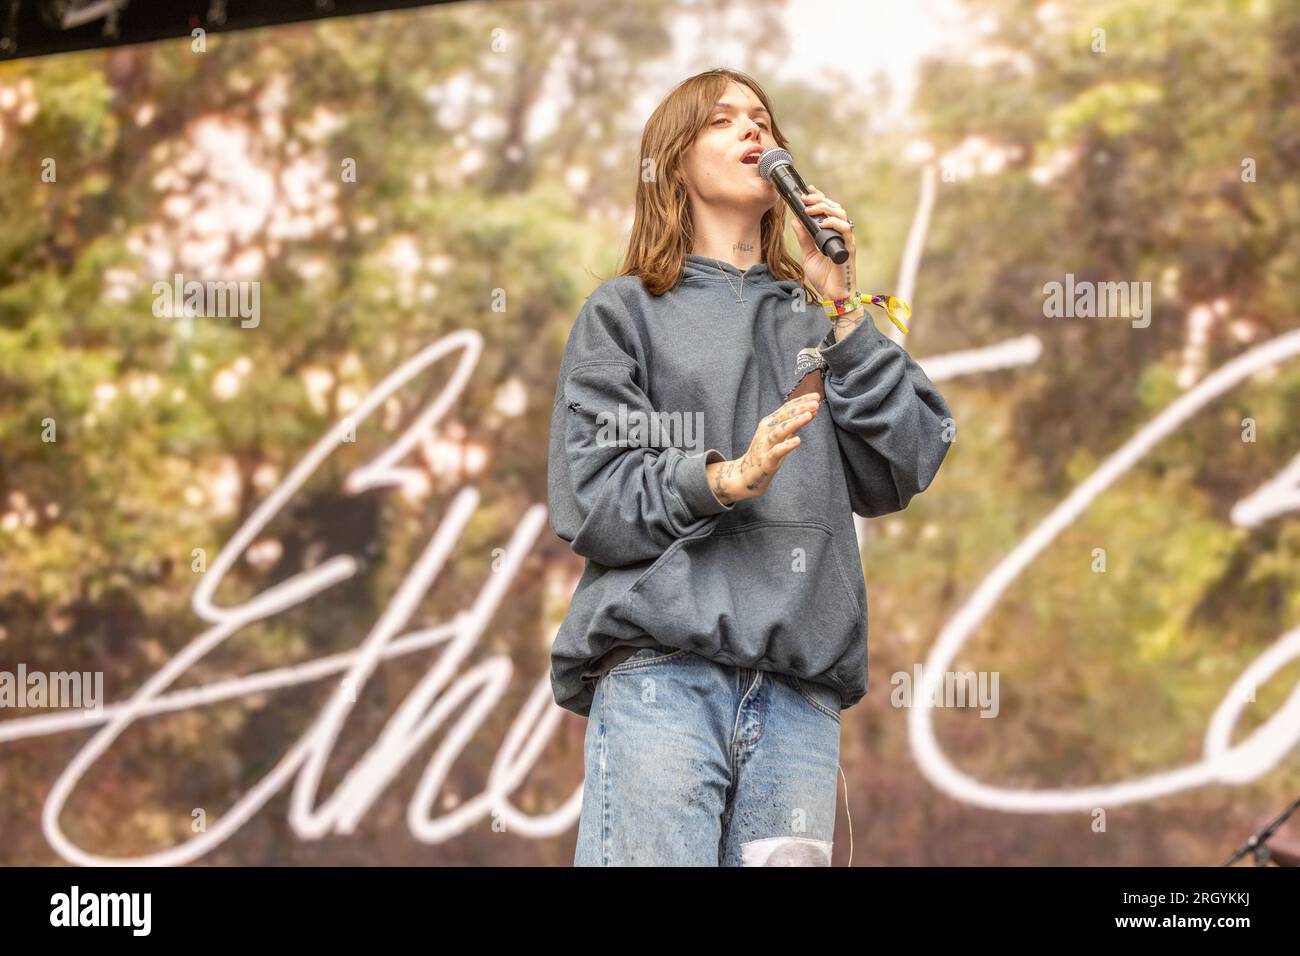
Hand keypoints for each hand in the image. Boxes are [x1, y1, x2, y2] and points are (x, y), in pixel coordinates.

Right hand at [707, 394, 821, 503]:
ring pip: (780, 431)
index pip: (786, 408)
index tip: (816, 395)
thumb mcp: (780, 437)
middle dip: (800, 408)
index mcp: (769, 423)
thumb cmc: (766, 454)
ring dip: (795, 422)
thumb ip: (793, 425)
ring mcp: (765, 445)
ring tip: (809, 415)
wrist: (746, 476)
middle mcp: (765, 431)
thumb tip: (811, 411)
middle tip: (816, 403)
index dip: (801, 401)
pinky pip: (777, 451)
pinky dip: (787, 445)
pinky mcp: (766, 461)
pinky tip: (798, 440)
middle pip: (784, 416)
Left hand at [790, 184, 856, 300]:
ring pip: (841, 214)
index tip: (808, 190)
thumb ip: (804, 237)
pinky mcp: (849, 248)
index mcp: (831, 233)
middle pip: (835, 208)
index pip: (828, 210)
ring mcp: (846, 240)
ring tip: (811, 208)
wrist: (832, 295)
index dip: (819, 198)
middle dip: (820, 199)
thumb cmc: (824, 277)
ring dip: (825, 208)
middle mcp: (840, 233)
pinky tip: (822, 222)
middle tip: (805, 198)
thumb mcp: (808, 254)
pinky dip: (834, 223)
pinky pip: (845, 230)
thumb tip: (795, 220)